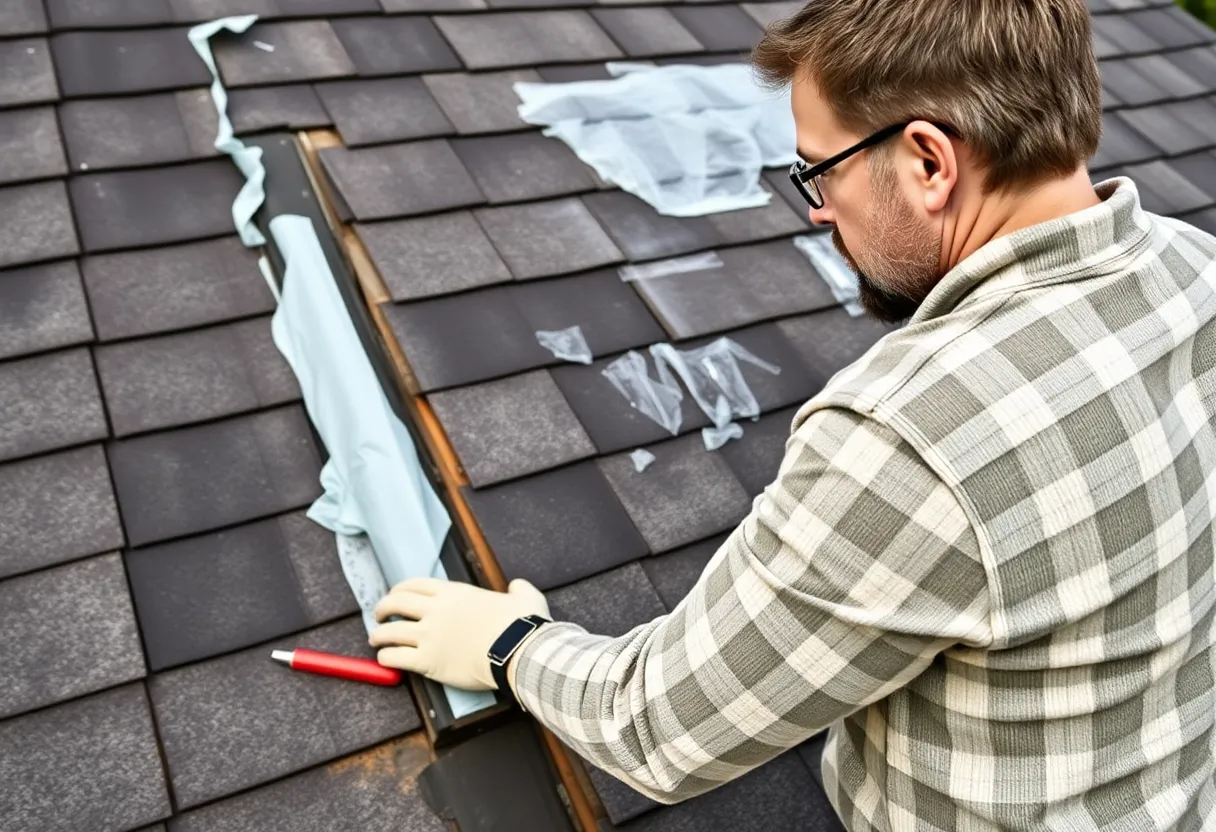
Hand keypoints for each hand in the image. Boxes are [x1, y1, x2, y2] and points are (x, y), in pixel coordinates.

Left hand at [369, 577, 549, 690]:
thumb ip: (518, 590)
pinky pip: (396, 658)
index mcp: (454, 593)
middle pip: (396, 602)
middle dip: (382, 607)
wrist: (518, 651)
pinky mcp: (428, 661)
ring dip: (378, 634)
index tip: (395, 595)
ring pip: (389, 631)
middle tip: (379, 615)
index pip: (415, 584)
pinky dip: (386, 658)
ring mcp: (430, 636)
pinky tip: (385, 659)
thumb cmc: (521, 625)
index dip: (400, 588)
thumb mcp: (525, 598)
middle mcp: (436, 611)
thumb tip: (518, 587)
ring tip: (375, 639)